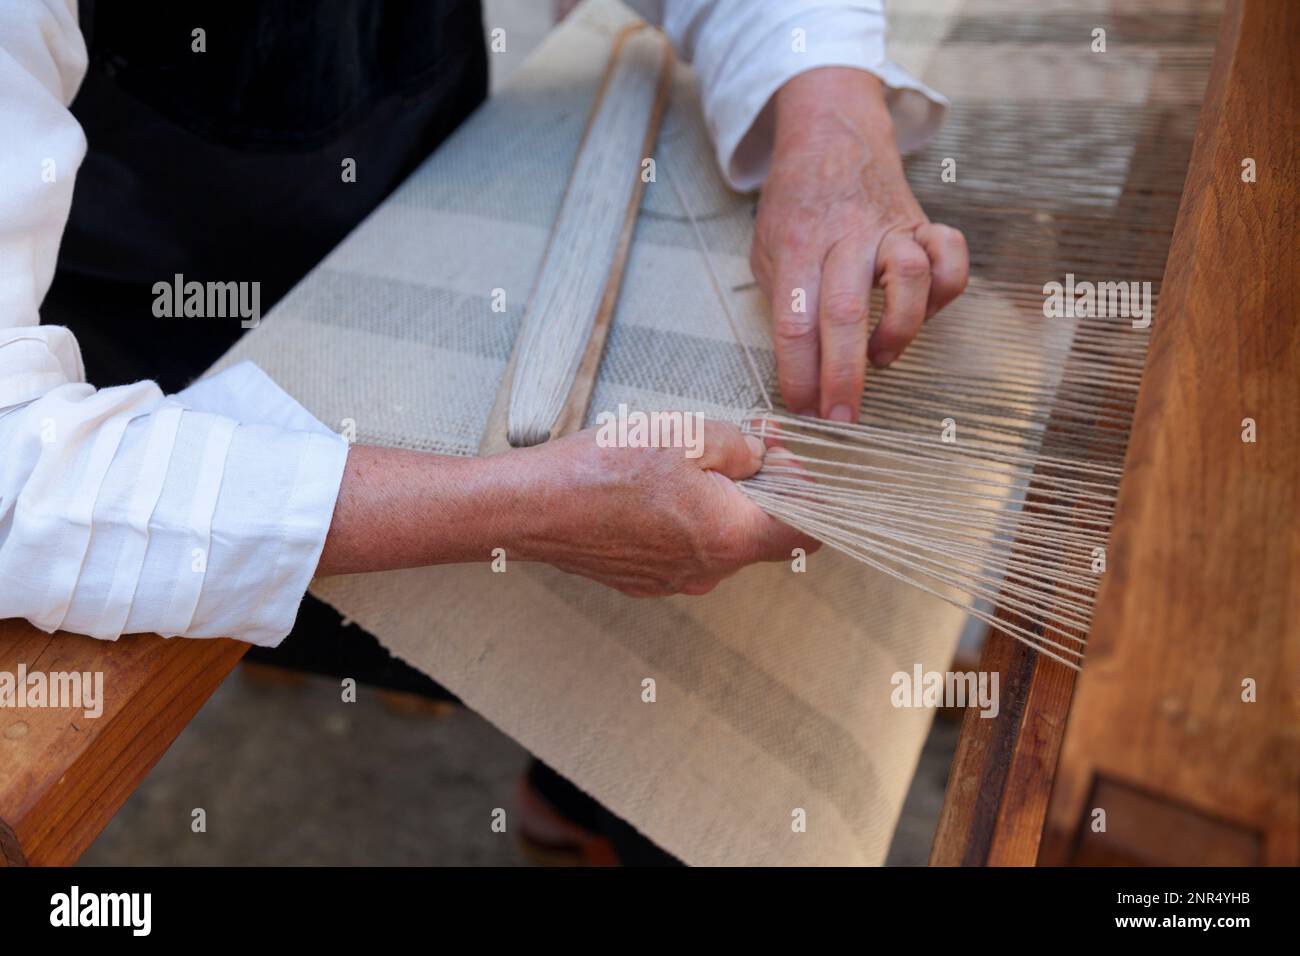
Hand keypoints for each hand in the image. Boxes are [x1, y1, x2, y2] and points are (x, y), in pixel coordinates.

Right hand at [502, 420, 817, 595]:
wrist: (531, 509)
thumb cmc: (603, 470)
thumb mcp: (684, 433)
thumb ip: (740, 445)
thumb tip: (761, 456)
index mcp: (731, 537)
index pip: (809, 530)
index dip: (809, 487)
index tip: (783, 452)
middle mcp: (709, 570)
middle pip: (763, 531)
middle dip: (761, 485)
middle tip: (737, 441)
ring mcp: (675, 580)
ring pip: (721, 538)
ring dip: (719, 501)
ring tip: (684, 460)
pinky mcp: (645, 579)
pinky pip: (684, 548)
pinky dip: (684, 518)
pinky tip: (653, 488)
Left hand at [750, 68, 968, 421]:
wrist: (832, 135)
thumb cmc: (797, 204)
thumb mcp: (766, 247)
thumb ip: (782, 301)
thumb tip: (797, 370)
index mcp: (797, 246)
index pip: (794, 321)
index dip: (798, 373)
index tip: (801, 410)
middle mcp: (845, 237)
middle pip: (845, 311)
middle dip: (843, 375)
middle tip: (842, 417)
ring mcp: (889, 228)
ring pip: (908, 278)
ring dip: (897, 329)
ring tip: (880, 356)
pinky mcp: (923, 224)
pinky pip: (950, 258)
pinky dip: (946, 290)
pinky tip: (923, 311)